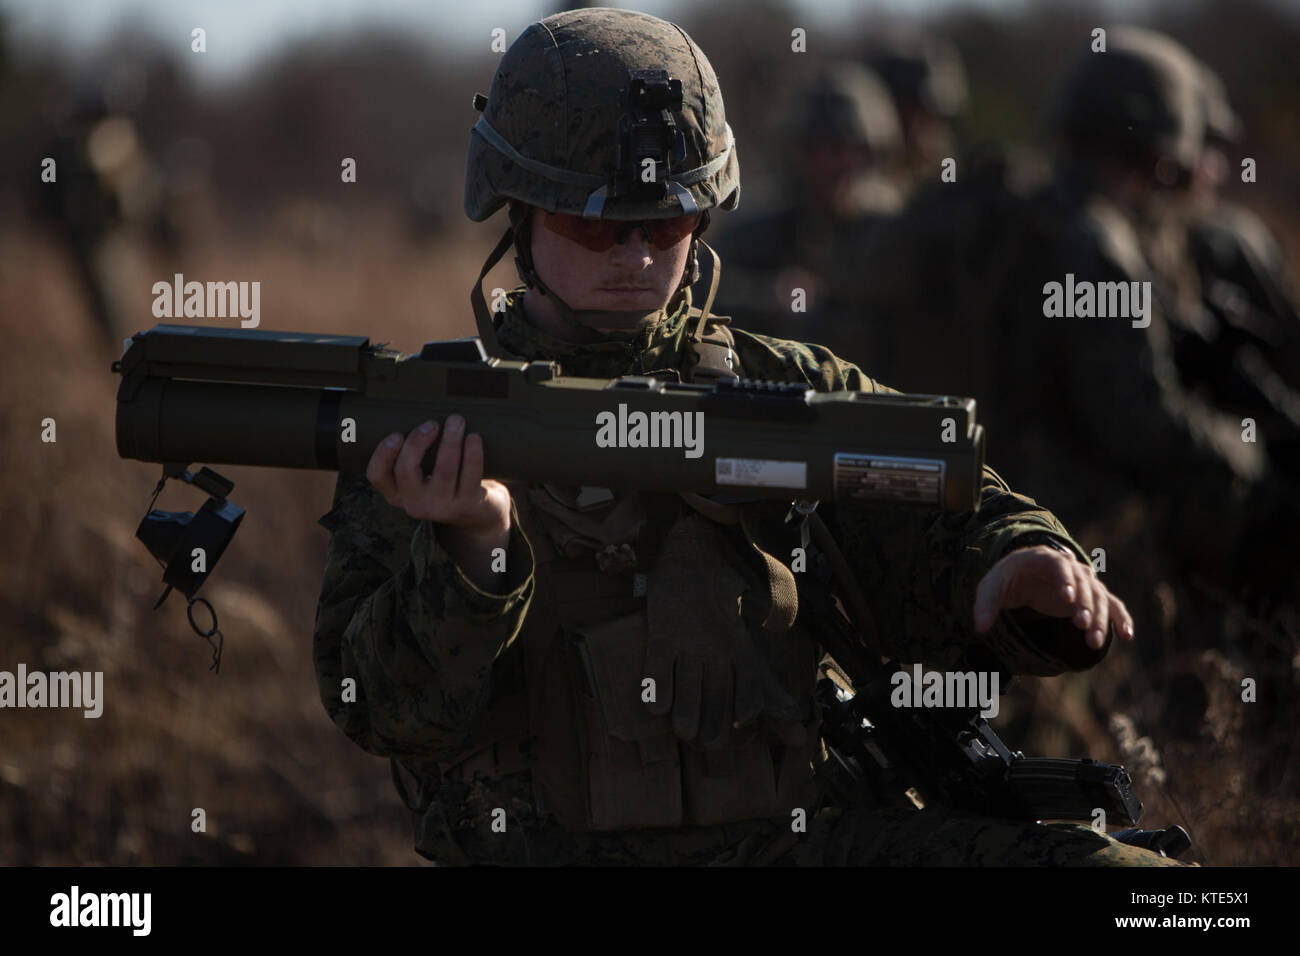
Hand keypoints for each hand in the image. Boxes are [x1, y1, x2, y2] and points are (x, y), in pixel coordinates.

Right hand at [366, 415, 511, 585]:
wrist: (478, 512)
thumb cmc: (444, 481)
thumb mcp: (421, 474)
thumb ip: (412, 452)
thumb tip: (411, 409)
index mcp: (397, 493)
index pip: (377, 476)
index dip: (383, 454)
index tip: (396, 434)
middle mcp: (414, 504)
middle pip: (406, 470)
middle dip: (417, 442)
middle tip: (432, 423)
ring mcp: (441, 507)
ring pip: (443, 471)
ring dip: (450, 441)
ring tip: (456, 420)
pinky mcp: (466, 506)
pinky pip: (469, 476)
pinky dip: (472, 454)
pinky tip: (473, 437)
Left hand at [972, 545, 1133, 649]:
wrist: (1021, 576)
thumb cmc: (1005, 580)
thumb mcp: (990, 588)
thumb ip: (985, 606)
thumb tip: (980, 628)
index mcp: (1044, 558)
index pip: (1059, 565)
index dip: (1065, 580)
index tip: (1068, 598)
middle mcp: (1069, 567)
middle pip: (1084, 584)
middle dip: (1085, 605)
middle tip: (1081, 625)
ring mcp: (1082, 583)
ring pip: (1099, 598)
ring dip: (1100, 619)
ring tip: (1093, 642)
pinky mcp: (1090, 598)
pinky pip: (1111, 606)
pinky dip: (1121, 619)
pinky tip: (1129, 636)